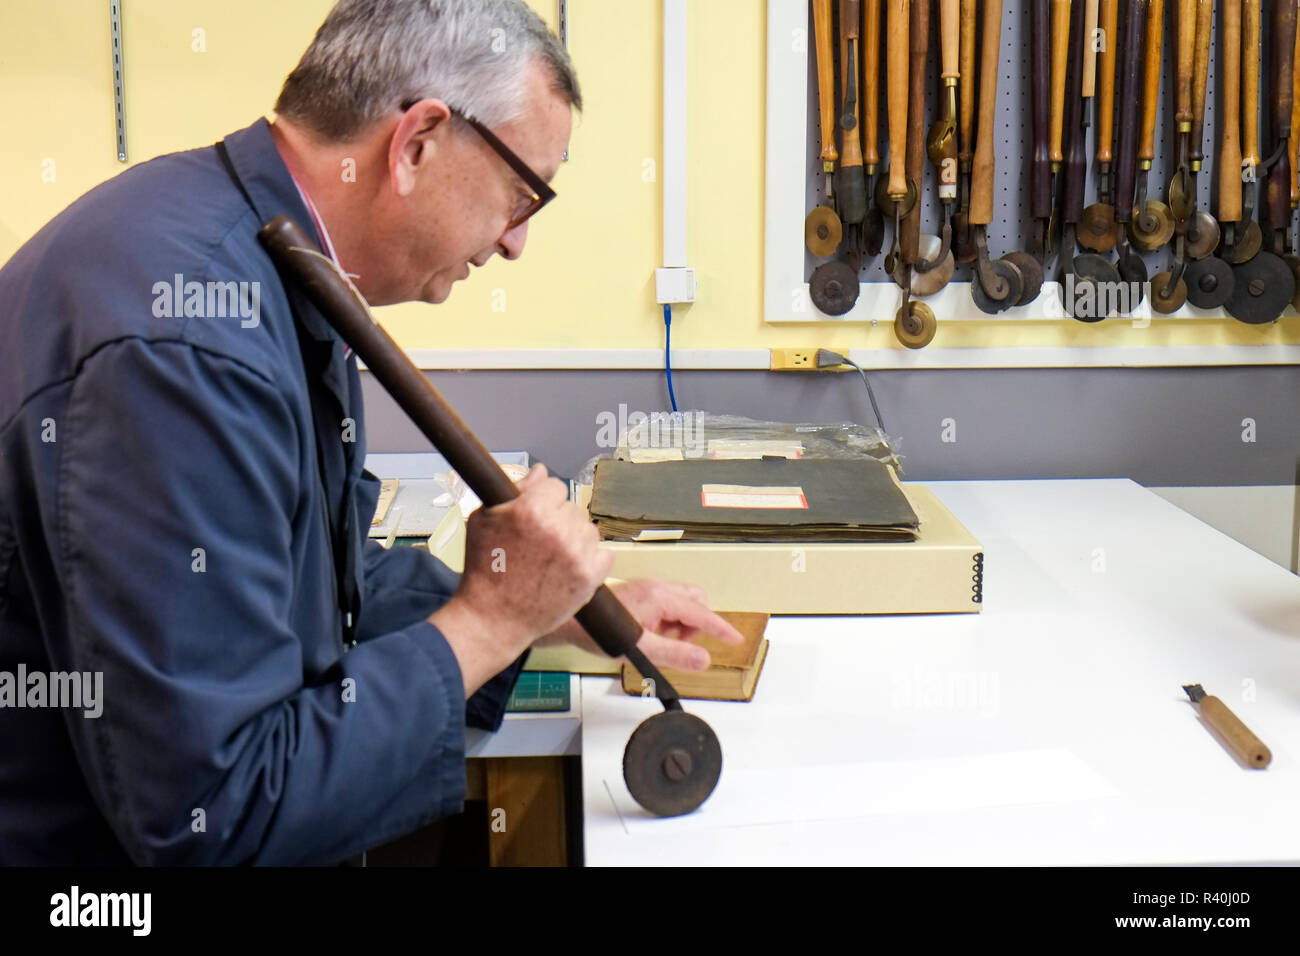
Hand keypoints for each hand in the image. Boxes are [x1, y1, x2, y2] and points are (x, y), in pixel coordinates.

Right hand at [432, 464, 613, 693]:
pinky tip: (569, 569)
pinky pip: (605, 555)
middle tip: (539, 544)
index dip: (544, 500)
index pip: (555, 486)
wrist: (493, 617)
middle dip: (558, 521)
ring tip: (551, 559)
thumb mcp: (484, 520)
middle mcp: (557, 529)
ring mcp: (576, 554)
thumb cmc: (484, 570)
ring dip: (575, 540)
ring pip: (589, 531)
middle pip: (573, 508)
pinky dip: (592, 561)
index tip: (536, 516)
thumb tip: (541, 472)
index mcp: (530, 509)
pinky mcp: (589, 578)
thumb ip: (516, 490)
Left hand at [542, 578, 745, 670]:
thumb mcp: (641, 648)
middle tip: (678, 644)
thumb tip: (703, 659)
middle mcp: (657, 588)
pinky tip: (649, 634)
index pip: (702, 614)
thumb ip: (674, 654)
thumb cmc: (598, 629)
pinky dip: (667, 621)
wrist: (572, 620)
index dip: (721, 628)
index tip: (735, 638)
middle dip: (695, 625)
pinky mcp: (640, 593)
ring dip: (680, 624)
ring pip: (682, 603)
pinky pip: (667, 605)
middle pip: (696, 602)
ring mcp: (648, 589)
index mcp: (661, 597)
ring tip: (658, 640)